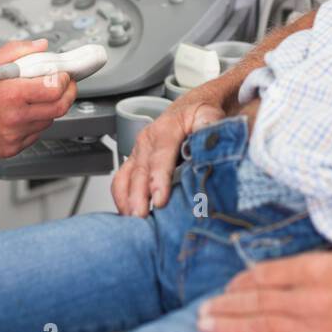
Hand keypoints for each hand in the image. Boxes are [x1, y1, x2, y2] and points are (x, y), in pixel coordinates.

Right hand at [0, 39, 76, 157]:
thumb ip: (17, 51)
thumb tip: (41, 46)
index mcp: (11, 94)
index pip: (56, 88)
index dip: (64, 79)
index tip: (63, 74)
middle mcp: (15, 118)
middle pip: (60, 107)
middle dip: (67, 93)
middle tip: (65, 84)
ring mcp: (14, 136)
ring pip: (49, 121)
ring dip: (50, 107)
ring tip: (36, 97)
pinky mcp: (12, 149)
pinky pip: (36, 134)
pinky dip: (36, 122)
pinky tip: (22, 112)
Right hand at [111, 90, 223, 216]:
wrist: (189, 108)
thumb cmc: (198, 113)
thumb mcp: (208, 113)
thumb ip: (209, 124)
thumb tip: (209, 138)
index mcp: (165, 130)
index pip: (160, 157)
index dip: (158, 179)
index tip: (160, 200)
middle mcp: (146, 142)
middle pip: (138, 172)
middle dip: (137, 197)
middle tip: (141, 218)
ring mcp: (138, 154)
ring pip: (124, 178)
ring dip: (126, 201)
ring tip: (133, 223)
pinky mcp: (134, 164)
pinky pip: (121, 183)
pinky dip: (121, 200)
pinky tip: (129, 216)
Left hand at [196, 250, 331, 331]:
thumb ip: (308, 267)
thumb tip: (278, 274)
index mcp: (314, 268)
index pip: (264, 275)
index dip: (239, 283)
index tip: (225, 289)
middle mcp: (309, 295)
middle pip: (256, 301)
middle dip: (225, 307)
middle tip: (201, 311)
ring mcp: (316, 325)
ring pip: (262, 324)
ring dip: (230, 325)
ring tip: (206, 326)